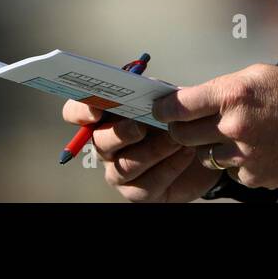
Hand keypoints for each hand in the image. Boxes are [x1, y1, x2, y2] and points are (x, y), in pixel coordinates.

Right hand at [60, 99, 223, 201]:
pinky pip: (147, 185)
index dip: (80, 111)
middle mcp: (105, 146)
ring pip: (125, 166)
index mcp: (105, 116)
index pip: (75, 113)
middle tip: (140, 126)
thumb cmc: (175, 115)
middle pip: (99, 142)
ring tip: (175, 138)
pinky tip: (185, 153)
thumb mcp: (166, 96)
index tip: (96, 109)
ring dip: (152, 151)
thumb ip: (153, 91)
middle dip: (120, 134)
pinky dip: (168, 167)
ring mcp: (119, 172)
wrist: (201, 145)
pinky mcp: (139, 193)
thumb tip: (145, 86)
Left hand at [152, 64, 277, 189]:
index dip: (164, 109)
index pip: (179, 106)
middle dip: (182, 129)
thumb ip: (222, 88)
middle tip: (189, 124)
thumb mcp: (256, 74)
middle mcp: (233, 126)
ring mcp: (242, 155)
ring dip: (210, 147)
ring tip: (231, 136)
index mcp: (232, 94)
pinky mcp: (253, 176)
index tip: (159, 110)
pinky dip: (235, 163)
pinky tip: (254, 149)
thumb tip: (193, 100)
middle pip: (183, 135)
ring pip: (204, 156)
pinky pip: (230, 171)